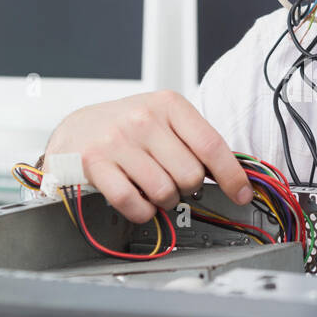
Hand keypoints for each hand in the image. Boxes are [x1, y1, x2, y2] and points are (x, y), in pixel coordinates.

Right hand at [41, 90, 253, 223]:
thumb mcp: (163, 120)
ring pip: (164, 192)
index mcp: (168, 105)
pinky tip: (139, 202)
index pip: (212, 145)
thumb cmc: (125, 128)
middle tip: (175, 183)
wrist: (74, 130)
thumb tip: (233, 175)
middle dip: (187, 188)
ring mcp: (117, 141)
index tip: (243, 194)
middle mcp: (143, 119)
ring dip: (164, 201)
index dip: (232, 176)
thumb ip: (195, 142)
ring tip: (153, 189)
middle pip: (190, 175)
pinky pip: (133, 203)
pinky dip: (142, 212)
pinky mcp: (95, 165)